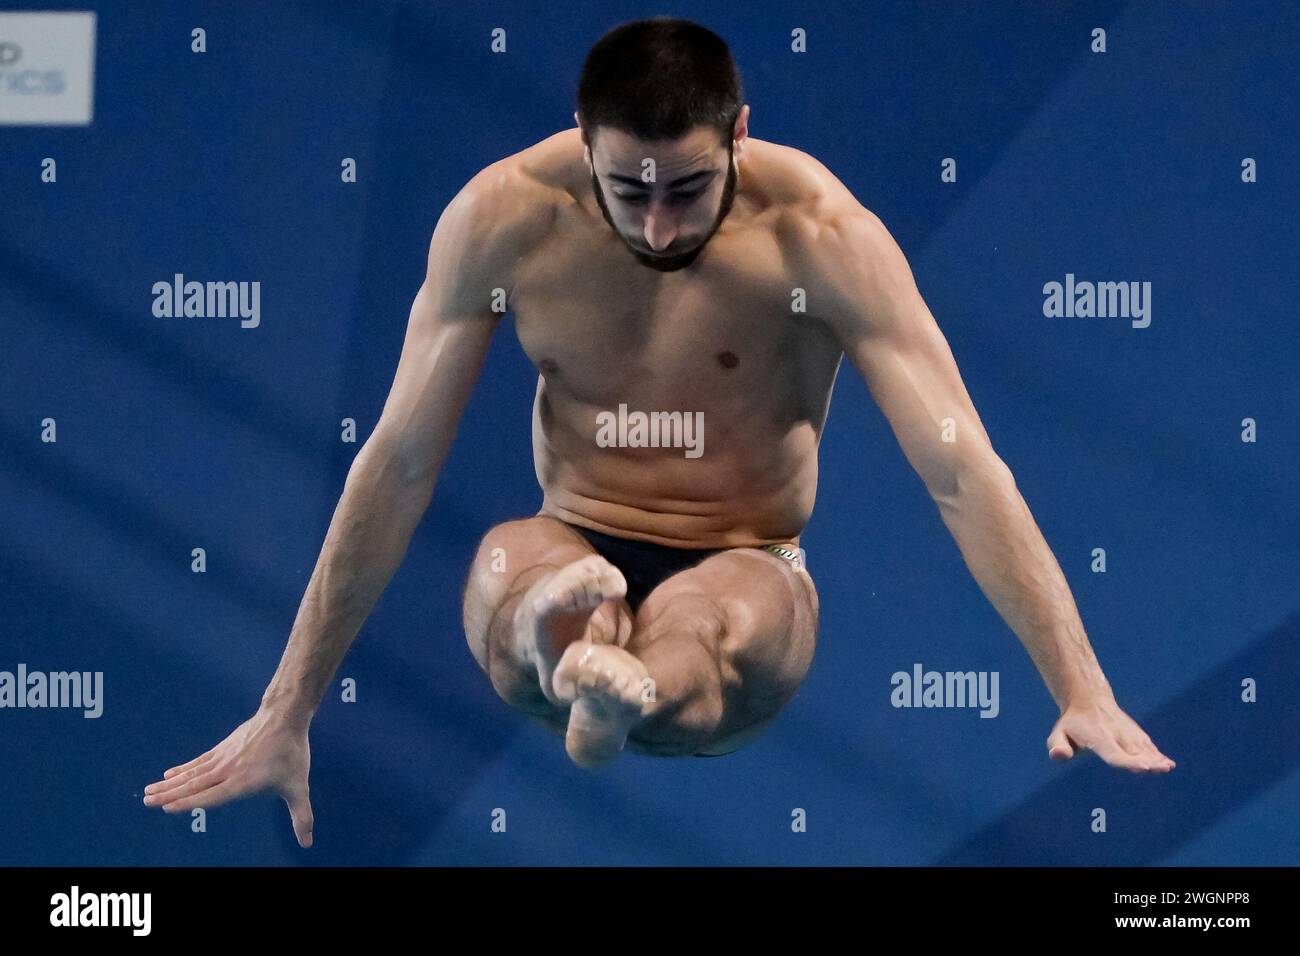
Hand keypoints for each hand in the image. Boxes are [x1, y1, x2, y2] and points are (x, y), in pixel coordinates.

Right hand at [144, 708, 314, 846]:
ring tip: (148, 791)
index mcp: (242, 783)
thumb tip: (307, 842)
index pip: (211, 796)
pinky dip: (182, 768)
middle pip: (193, 785)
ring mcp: (222, 758)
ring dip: (169, 783)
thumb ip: (301, 816)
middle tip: (146, 801)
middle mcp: (227, 771)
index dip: (189, 803)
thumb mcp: (298, 787)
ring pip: (191, 773)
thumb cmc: (291, 753)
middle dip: (169, 795)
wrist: (284, 717)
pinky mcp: (222, 747)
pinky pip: (198, 761)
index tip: (167, 808)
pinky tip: (169, 773)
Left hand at [1047, 695, 1174, 772]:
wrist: (1088, 699)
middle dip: (1148, 761)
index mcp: (1098, 737)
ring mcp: (1127, 732)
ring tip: (1167, 767)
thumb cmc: (1072, 723)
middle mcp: (1116, 734)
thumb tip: (1059, 756)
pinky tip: (1168, 763)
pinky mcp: (1135, 732)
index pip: (1114, 753)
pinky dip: (1157, 753)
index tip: (1143, 767)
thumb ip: (1057, 746)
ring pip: (1144, 747)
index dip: (1128, 761)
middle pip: (1133, 751)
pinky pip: (1148, 744)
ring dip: (1156, 758)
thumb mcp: (1058, 733)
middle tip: (1162, 769)